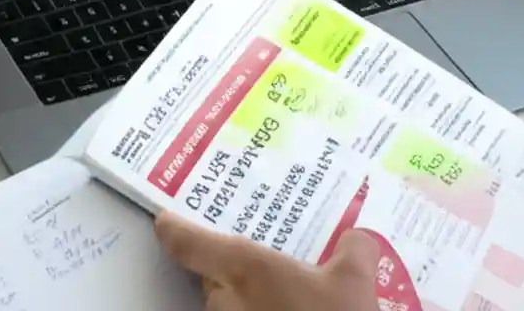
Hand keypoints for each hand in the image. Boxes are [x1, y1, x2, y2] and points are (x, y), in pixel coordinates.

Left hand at [154, 212, 379, 310]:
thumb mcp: (357, 280)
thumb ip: (353, 248)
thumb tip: (355, 237)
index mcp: (246, 270)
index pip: (190, 244)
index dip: (174, 229)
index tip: (165, 220)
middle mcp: (228, 303)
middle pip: (213, 279)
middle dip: (230, 270)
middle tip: (258, 259)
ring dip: (246, 302)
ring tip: (282, 295)